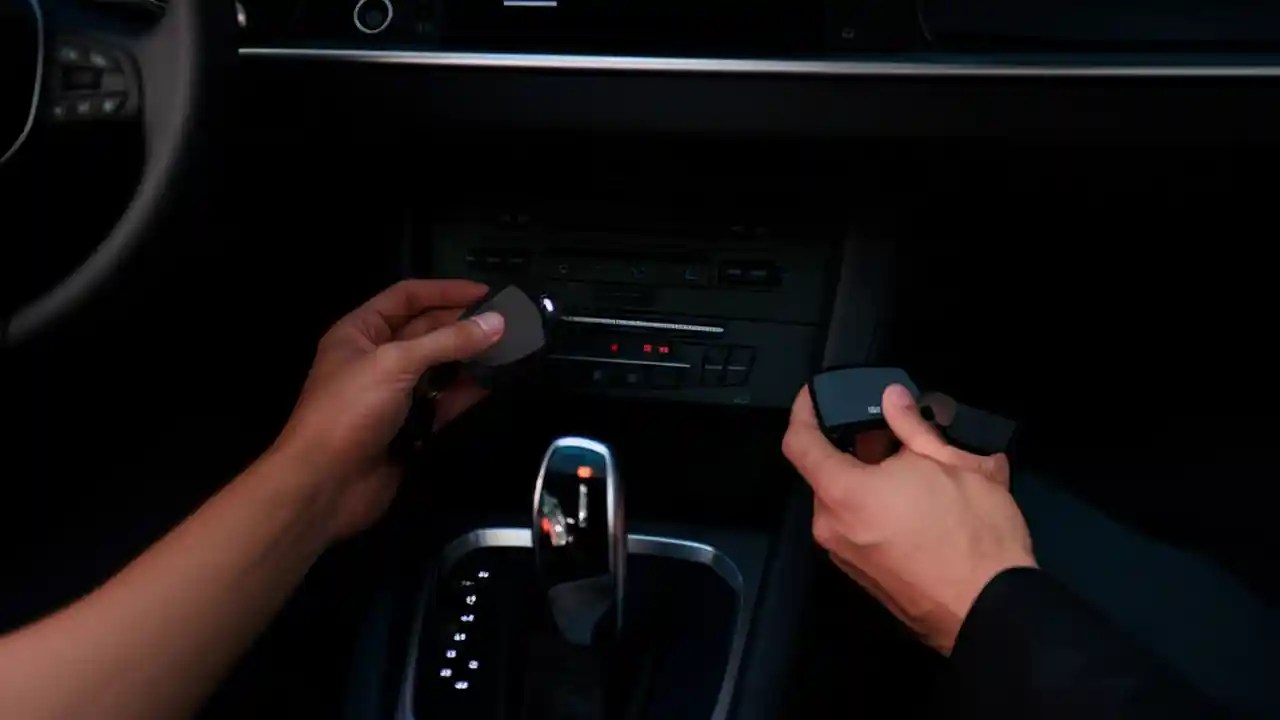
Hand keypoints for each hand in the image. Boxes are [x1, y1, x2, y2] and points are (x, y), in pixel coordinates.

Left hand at [271, 279, 504, 540]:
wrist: (325, 485)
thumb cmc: (349, 412)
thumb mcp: (395, 364)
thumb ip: (448, 341)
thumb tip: (496, 323)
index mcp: (359, 332)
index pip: (406, 298)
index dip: (445, 292)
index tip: (486, 293)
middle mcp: (376, 358)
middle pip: (426, 331)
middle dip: (463, 325)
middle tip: (507, 322)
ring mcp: (394, 395)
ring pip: (439, 368)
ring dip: (470, 358)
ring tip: (510, 349)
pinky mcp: (410, 428)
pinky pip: (444, 403)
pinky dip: (467, 392)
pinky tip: (495, 382)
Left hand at [782, 383, 1036, 654]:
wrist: (994, 610)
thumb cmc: (973, 531)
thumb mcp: (952, 462)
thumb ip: (911, 426)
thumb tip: (892, 398)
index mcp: (843, 493)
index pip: (799, 442)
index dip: (803, 410)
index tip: (815, 395)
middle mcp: (832, 527)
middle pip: (826, 473)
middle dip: (854, 449)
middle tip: (894, 435)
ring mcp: (845, 557)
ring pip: (844, 502)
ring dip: (870, 481)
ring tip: (917, 471)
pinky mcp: (863, 578)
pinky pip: (857, 530)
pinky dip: (876, 510)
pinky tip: (918, 507)